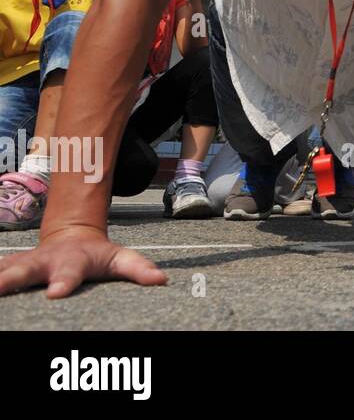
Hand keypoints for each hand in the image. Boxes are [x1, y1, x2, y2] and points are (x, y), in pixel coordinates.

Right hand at [0, 227, 168, 298]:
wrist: (73, 237)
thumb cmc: (97, 256)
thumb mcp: (120, 259)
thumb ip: (139, 269)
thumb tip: (161, 280)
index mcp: (71, 262)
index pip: (69, 274)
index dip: (64, 282)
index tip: (57, 292)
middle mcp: (42, 262)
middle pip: (24, 270)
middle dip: (9, 279)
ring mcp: (22, 263)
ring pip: (0, 269)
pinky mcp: (8, 267)